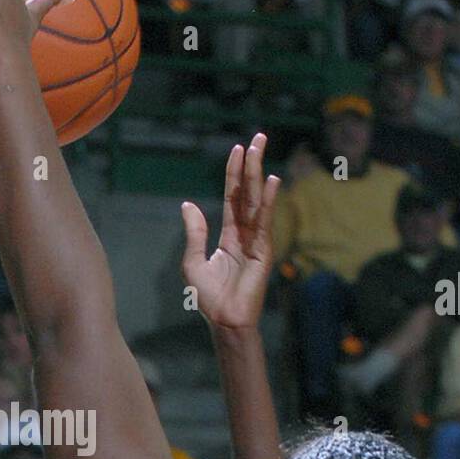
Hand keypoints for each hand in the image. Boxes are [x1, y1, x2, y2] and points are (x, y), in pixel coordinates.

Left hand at [181, 133, 279, 330]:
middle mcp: (246, 233)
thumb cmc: (209, 298)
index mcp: (230, 235)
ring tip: (259, 149)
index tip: (236, 149)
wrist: (224, 320)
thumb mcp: (193, 262)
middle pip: (248, 192)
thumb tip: (188, 205)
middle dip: (252, 164)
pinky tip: (271, 181)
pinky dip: (269, 200)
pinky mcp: (263, 250)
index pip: (233, 197)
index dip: (234, 174)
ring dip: (258, 173)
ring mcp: (257, 240)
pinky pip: (265, 220)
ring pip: (257, 200)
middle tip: (257, 137)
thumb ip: (194, 233)